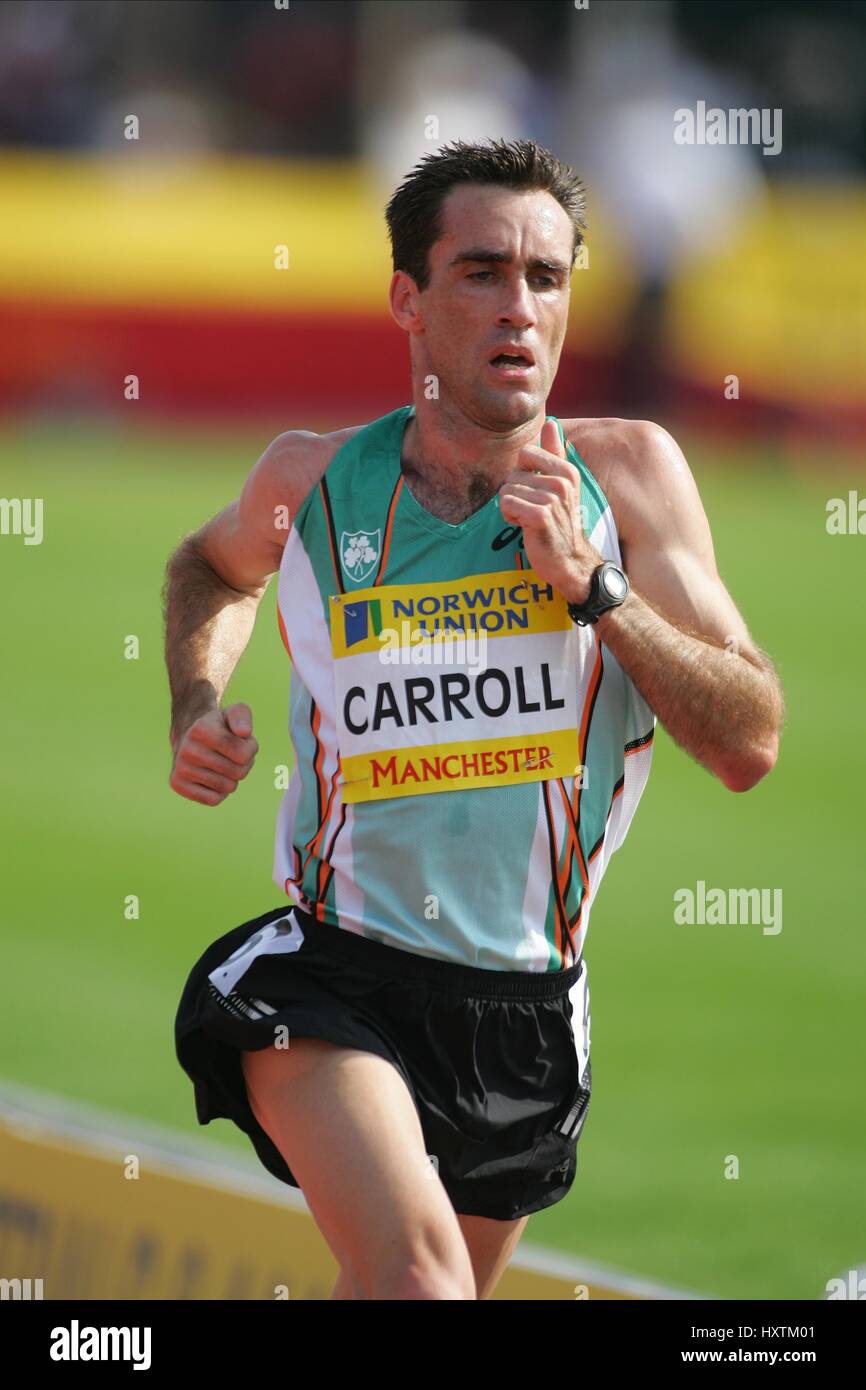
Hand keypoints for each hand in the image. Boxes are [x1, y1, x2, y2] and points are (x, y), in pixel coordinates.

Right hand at [169, 702, 258, 805]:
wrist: (190, 736)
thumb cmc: (220, 727)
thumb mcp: (235, 713)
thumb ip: (243, 717)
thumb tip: (244, 732)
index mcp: (201, 729)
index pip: (243, 754)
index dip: (250, 749)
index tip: (241, 741)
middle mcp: (187, 748)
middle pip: (238, 773)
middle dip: (243, 765)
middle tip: (232, 755)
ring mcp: (180, 767)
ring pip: (227, 788)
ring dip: (232, 778)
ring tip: (222, 764)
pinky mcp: (177, 784)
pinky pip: (213, 799)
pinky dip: (219, 791)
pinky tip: (212, 777)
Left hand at [499, 420, 602, 604]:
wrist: (572, 561)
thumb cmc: (561, 523)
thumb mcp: (563, 485)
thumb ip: (555, 453)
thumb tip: (550, 423)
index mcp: (567, 470)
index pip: (525, 452)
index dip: (521, 474)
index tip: (534, 491)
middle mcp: (562, 482)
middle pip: (512, 475)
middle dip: (515, 494)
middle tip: (532, 511)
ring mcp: (552, 499)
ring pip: (507, 491)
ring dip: (512, 509)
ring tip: (529, 521)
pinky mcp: (540, 517)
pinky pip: (506, 505)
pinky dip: (510, 518)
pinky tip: (525, 528)